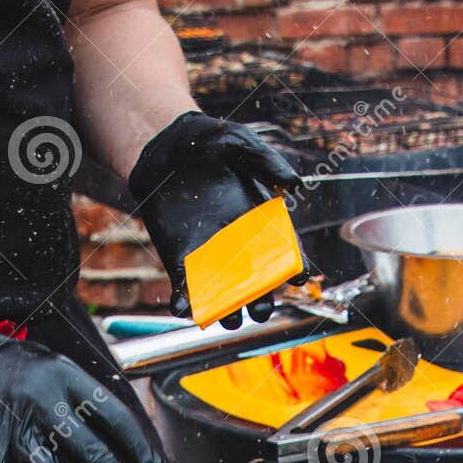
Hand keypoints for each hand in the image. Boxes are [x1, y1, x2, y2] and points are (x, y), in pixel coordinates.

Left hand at [128, 111, 306, 327]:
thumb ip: (265, 160)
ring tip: (229, 321)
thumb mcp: (237, 141)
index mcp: (260, 221)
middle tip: (261, 311)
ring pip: (223, 293)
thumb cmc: (207, 141)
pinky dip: (184, 302)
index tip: (299, 277)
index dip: (294, 266)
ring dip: (226, 310)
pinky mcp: (181, 259)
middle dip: (261, 299)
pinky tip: (183, 309)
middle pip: (256, 281)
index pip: (283, 249)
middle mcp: (239, 245)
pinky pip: (186, 288)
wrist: (164, 147)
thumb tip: (294, 184)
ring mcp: (210, 255)